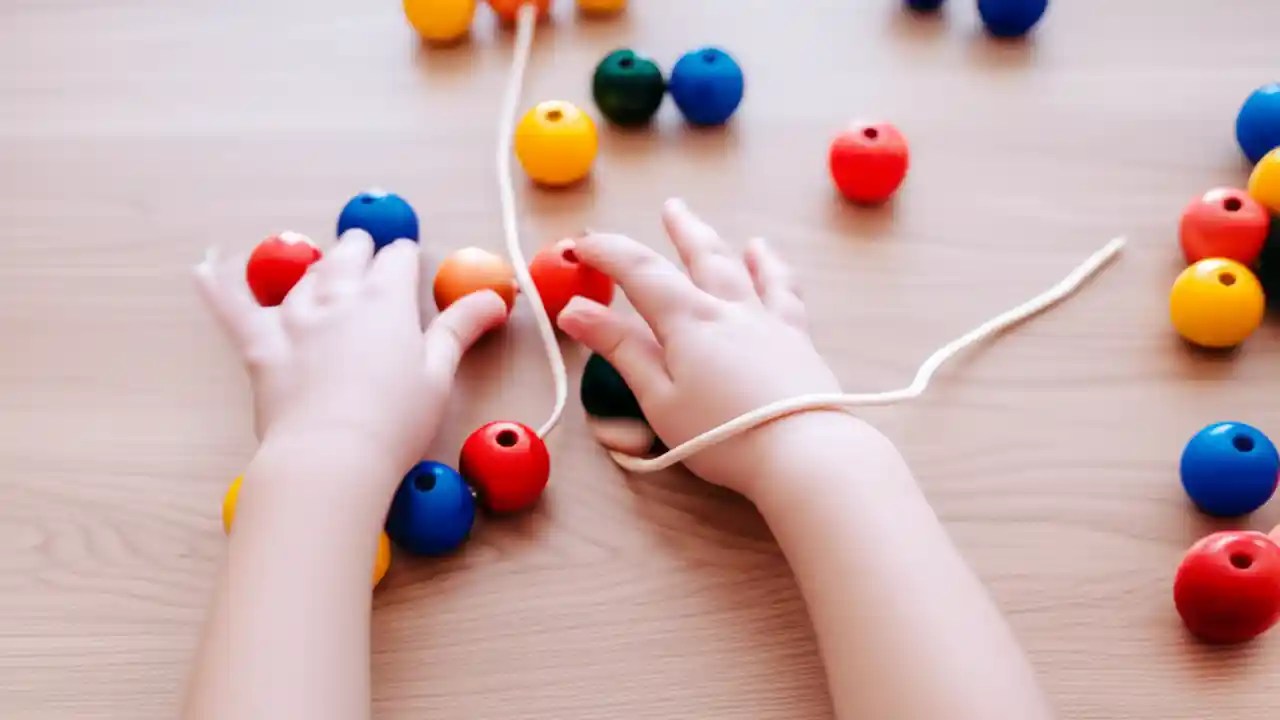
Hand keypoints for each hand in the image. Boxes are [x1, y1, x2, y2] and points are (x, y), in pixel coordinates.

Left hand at [194, 231, 506, 485]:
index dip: (403, 259)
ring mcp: (295, 319)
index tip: (408, 262)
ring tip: (323, 263)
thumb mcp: (439, 373)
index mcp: (387, 301)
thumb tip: (496, 296)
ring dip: (317, 266)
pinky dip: (218, 287)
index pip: (397, 261)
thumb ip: (460, 328)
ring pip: (305, 277)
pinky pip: (233, 309)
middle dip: (359, 250)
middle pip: (348, 258)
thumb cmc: (396, 421)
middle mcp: (338, 298)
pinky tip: (203, 266)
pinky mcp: (261, 347)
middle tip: (364, 249)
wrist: (331, 458)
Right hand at [558, 199, 855, 497]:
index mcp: (688, 320)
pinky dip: (772, 268)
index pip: (640, 271)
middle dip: (680, 230)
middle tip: (670, 207)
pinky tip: (770, 260)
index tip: (579, 244)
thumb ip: (621, 349)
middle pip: (701, 256)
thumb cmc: (722, 434)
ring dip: (724, 243)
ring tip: (718, 229)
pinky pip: (784, 290)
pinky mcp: (798, 339)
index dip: (607, 253)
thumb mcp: (658, 397)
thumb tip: (574, 308)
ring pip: (743, 267)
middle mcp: (729, 308)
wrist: (803, 451)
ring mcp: (768, 320)